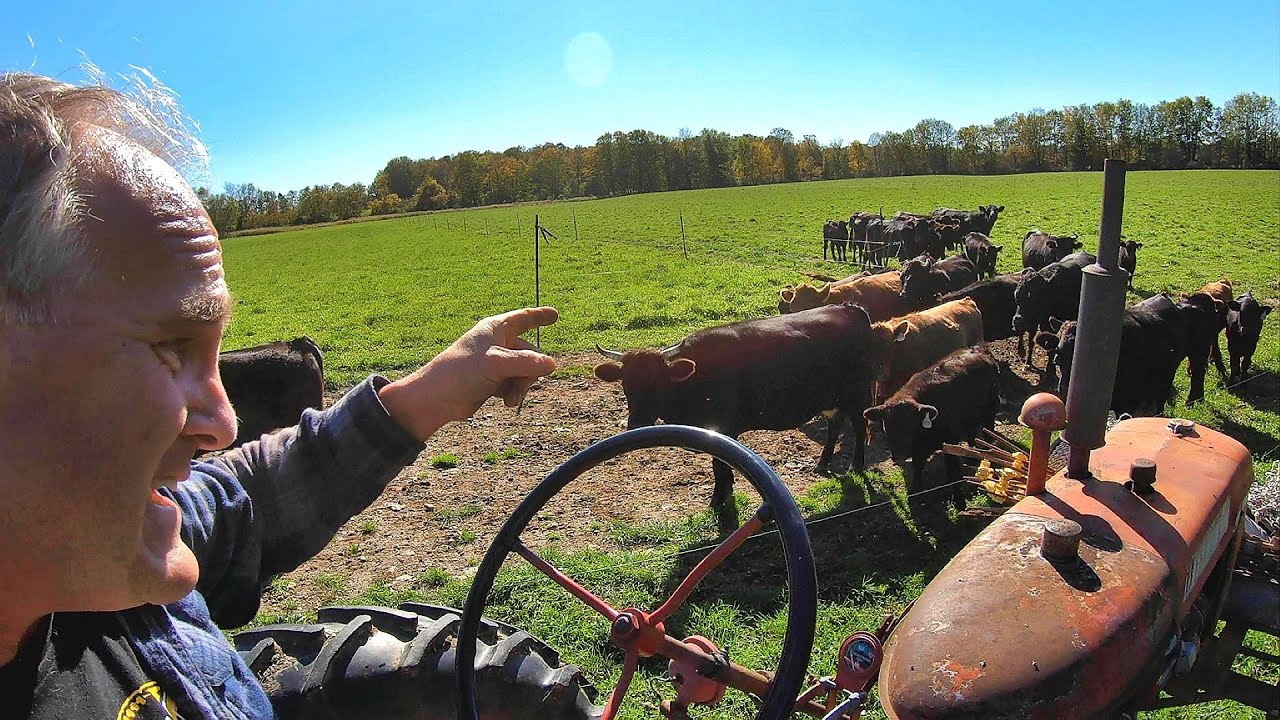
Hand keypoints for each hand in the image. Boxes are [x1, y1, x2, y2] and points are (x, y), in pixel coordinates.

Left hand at [378, 307, 558, 440]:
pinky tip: (507, 402)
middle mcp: (497, 344)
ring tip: (511, 398)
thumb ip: (527, 362)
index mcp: (496, 329)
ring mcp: (495, 363)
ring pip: (525, 372)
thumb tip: (552, 365)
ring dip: (522, 386)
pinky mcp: (493, 381)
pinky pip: (516, 384)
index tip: (555, 315)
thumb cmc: (462, 372)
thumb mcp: (497, 363)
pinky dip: (514, 393)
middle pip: (530, 352)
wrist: (438, 399)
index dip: (540, 316)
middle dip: (530, 370)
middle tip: (522, 382)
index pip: (524, 318)